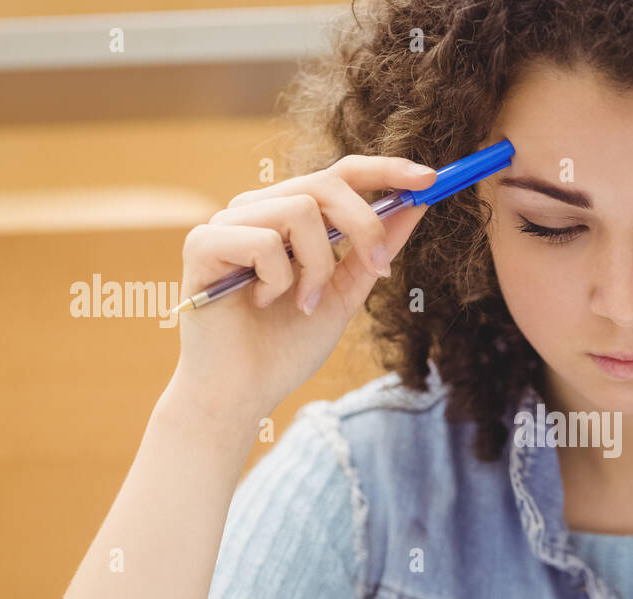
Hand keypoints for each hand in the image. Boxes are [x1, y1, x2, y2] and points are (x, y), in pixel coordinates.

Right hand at [170, 154, 435, 422]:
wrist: (243, 393)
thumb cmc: (285, 347)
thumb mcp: (345, 294)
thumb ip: (373, 250)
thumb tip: (416, 207)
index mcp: (287, 216)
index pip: (339, 175)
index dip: (385, 170)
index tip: (431, 178)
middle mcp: (256, 210)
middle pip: (325, 182)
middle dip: (363, 225)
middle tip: (378, 268)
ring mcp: (226, 223)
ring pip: (299, 210)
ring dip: (316, 267)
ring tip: (302, 302)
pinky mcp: (201, 244)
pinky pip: (263, 242)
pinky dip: (277, 280)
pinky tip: (262, 304)